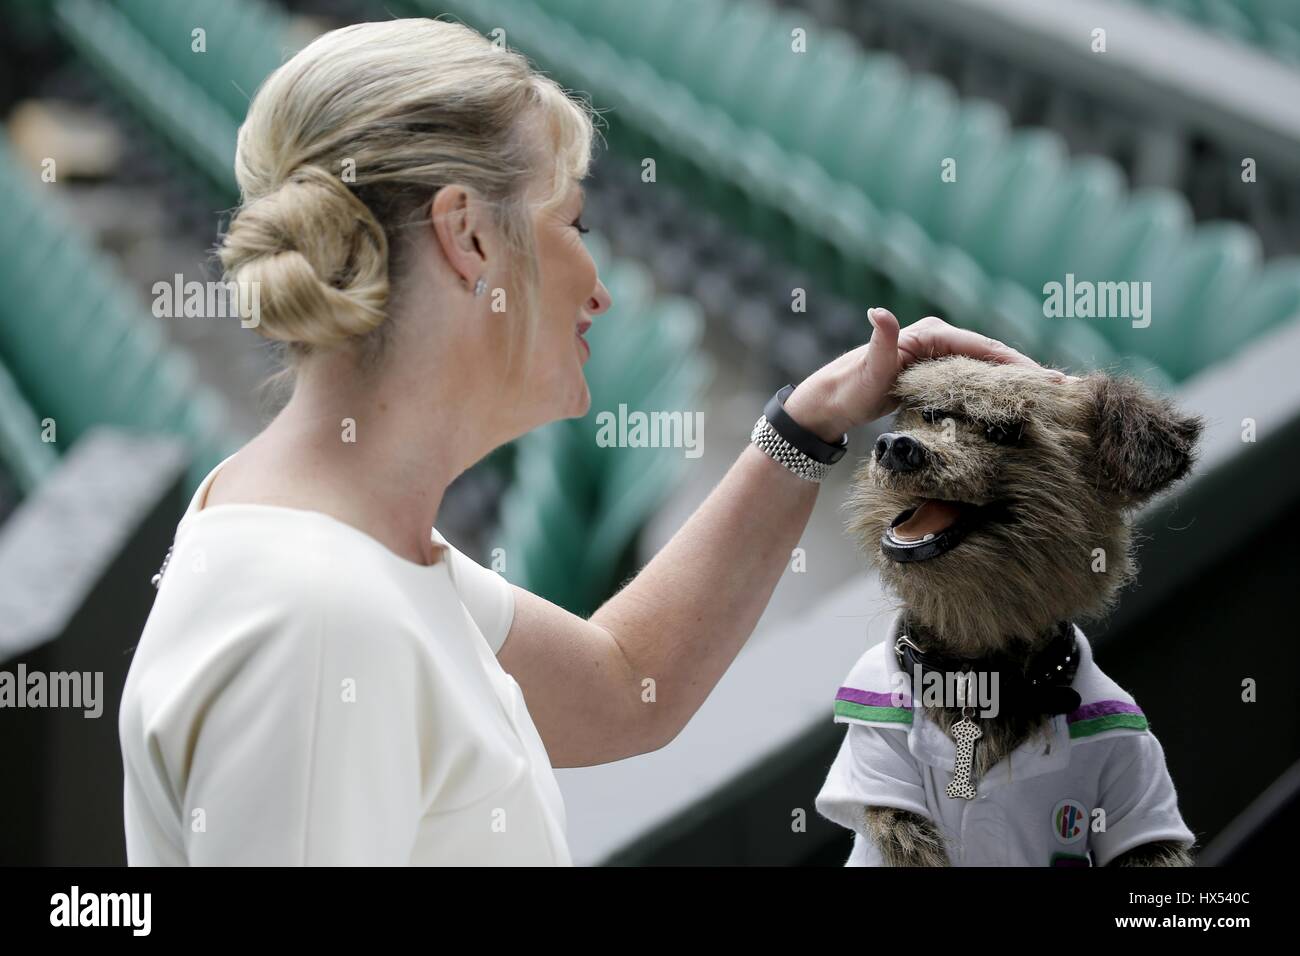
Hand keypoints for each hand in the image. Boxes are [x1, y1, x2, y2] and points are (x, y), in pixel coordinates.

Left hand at [782, 308, 1071, 440]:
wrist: (829, 401)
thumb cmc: (847, 390)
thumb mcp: (865, 374)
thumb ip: (879, 345)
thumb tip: (879, 312)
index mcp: (931, 334)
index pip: (985, 348)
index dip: (1019, 364)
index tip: (1048, 381)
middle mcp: (939, 337)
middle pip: (994, 355)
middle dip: (1029, 373)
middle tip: (1067, 393)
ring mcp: (940, 353)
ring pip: (988, 367)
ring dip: (1019, 382)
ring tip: (1056, 400)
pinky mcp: (938, 370)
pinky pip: (976, 379)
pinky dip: (999, 389)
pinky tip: (1020, 405)